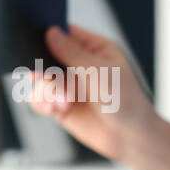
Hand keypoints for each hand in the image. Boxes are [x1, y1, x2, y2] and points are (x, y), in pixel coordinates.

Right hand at [25, 23, 155, 161]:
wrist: (130, 137)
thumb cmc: (126, 102)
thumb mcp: (99, 71)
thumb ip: (72, 52)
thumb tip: (51, 32)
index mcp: (95, 49)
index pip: (66, 33)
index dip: (50, 34)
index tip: (39, 41)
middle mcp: (80, 65)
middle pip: (47, 55)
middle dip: (44, 67)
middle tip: (47, 76)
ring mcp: (70, 85)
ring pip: (41, 78)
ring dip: (47, 89)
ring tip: (63, 101)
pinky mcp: (62, 104)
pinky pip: (40, 98)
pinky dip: (43, 103)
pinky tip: (57, 108)